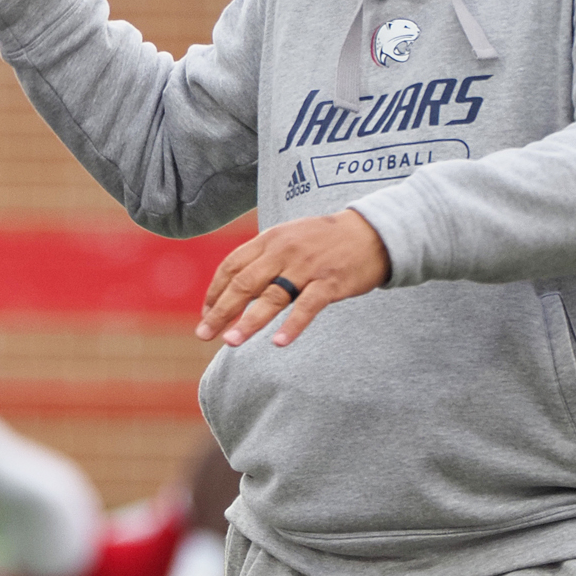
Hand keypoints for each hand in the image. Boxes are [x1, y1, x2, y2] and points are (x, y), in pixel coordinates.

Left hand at [198, 209, 389, 347]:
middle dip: (221, 310)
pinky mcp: (330, 282)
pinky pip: (307, 307)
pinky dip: (292, 325)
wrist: (371, 233)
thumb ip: (263, 258)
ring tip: (231, 342)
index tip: (206, 314)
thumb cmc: (324, 241)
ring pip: (271, 297)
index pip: (232, 266)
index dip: (215, 292)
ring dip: (249, 322)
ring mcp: (307, 267)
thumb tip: (235, 286)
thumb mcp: (288, 238)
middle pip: (244, 283)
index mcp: (270, 240)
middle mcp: (284, 251)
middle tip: (205, 334)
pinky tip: (278, 343)